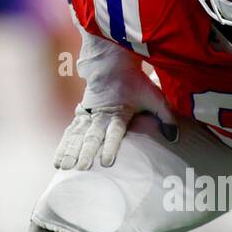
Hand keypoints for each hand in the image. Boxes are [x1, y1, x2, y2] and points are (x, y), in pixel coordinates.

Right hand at [55, 70, 176, 169]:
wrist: (111, 62)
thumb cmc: (135, 83)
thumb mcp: (154, 96)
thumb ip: (166, 116)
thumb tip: (174, 138)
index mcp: (118, 112)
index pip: (114, 133)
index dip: (110, 147)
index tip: (106, 162)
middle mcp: (100, 115)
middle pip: (92, 137)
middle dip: (86, 153)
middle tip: (81, 169)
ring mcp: (88, 115)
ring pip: (77, 136)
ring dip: (70, 152)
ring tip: (64, 168)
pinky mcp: (80, 115)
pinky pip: (70, 133)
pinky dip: (63, 146)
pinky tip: (57, 161)